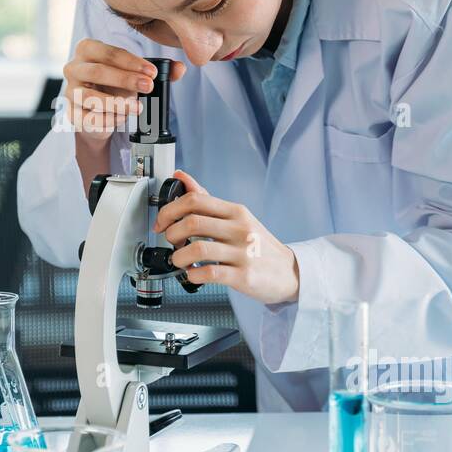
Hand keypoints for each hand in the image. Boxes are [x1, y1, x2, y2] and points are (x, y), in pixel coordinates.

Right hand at [62, 39, 185, 144]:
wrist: (97, 113)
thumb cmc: (114, 85)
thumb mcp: (134, 74)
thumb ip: (158, 70)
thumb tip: (180, 68)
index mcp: (87, 50)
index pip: (108, 52)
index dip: (132, 62)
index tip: (152, 72)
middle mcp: (74, 69)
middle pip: (98, 71)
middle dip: (126, 79)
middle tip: (148, 86)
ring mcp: (70, 92)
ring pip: (90, 96)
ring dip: (117, 103)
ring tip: (138, 108)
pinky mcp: (72, 115)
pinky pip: (89, 119)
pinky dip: (109, 120)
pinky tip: (122, 119)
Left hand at [153, 170, 299, 305]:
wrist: (290, 272)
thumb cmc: (259, 245)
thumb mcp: (237, 217)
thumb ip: (207, 199)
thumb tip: (181, 176)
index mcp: (235, 212)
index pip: (195, 200)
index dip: (169, 210)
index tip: (162, 222)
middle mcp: (240, 229)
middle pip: (192, 222)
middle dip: (171, 234)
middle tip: (171, 243)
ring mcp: (243, 252)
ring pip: (197, 249)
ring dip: (179, 257)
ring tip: (180, 261)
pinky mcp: (244, 276)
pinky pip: (210, 274)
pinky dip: (193, 275)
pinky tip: (193, 274)